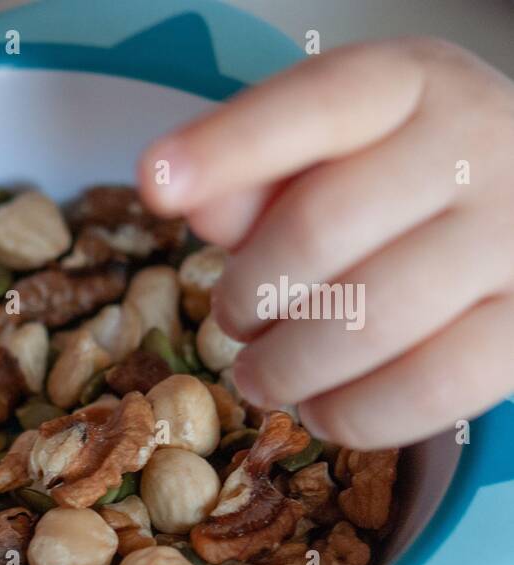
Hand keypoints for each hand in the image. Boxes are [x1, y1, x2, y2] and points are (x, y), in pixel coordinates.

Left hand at [138, 38, 513, 447]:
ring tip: (265, 375)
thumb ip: (253, 173)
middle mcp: (475, 144)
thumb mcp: (325, 153)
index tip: (155, 183)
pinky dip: (351, 414)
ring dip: (287, 369)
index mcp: (408, 83)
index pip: (311, 106)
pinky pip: (427, 388)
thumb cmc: (394, 184)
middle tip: (234, 322)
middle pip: (319, 231)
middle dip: (248, 297)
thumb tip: (184, 196)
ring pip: (368, 322)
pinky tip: (322, 407)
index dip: (225, 149)